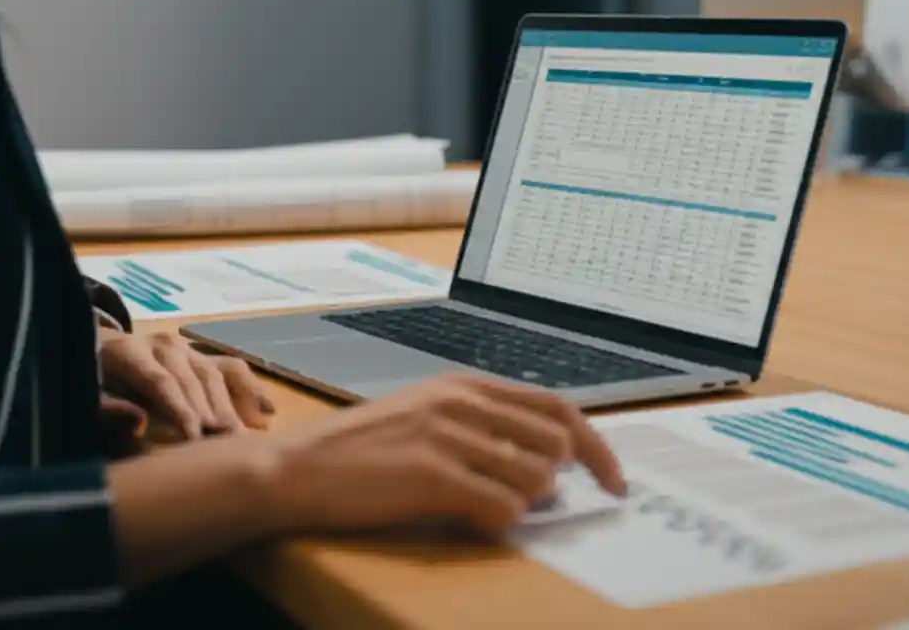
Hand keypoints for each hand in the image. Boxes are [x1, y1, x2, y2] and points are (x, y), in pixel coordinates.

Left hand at [98, 328, 274, 439]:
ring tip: (243, 437)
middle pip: (193, 378)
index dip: (179, 408)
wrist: (95, 354)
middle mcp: (164, 346)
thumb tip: (136, 419)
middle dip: (210, 411)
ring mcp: (187, 350)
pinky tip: (268, 412)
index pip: (160, 380)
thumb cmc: (92, 382)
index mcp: (131, 351)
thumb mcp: (88, 394)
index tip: (195, 437)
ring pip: (216, 375)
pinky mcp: (203, 358)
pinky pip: (232, 370)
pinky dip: (251, 389)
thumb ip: (107, 407)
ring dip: (231, 407)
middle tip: (225, 444)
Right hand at [263, 373, 624, 535]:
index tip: (613, 480)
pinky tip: (470, 521)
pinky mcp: (431, 474)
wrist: (296, 470)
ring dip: (524, 504)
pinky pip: (502, 507)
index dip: (597, 447)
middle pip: (558, 442)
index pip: (558, 407)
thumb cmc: (358, 452)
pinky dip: (498, 523)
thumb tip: (544, 463)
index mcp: (464, 385)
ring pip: (536, 479)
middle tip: (541, 505)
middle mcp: (462, 403)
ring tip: (486, 508)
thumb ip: (480, 426)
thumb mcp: (423, 416)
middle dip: (560, 481)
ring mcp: (447, 436)